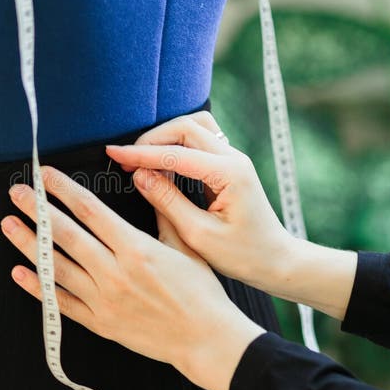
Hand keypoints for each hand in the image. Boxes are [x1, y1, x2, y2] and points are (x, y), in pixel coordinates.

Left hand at [0, 166, 263, 389]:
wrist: (205, 339)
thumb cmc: (200, 292)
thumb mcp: (186, 245)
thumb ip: (162, 211)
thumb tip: (146, 178)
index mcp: (136, 249)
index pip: (90, 210)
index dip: (64, 190)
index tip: (46, 177)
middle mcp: (115, 272)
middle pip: (66, 235)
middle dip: (38, 211)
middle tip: (17, 194)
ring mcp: (104, 299)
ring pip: (56, 267)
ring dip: (29, 245)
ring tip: (9, 225)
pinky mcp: (100, 323)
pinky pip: (61, 303)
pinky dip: (38, 288)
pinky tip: (19, 273)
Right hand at [104, 110, 293, 294]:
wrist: (276, 262)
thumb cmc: (243, 255)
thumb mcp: (199, 234)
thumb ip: (167, 201)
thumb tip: (139, 176)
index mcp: (229, 174)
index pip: (176, 153)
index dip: (141, 153)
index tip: (113, 154)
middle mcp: (234, 158)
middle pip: (185, 127)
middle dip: (151, 140)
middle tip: (126, 160)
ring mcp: (234, 159)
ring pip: (194, 127)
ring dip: (166, 137)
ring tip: (143, 159)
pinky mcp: (230, 166)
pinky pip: (200, 141)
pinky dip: (177, 145)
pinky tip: (162, 164)